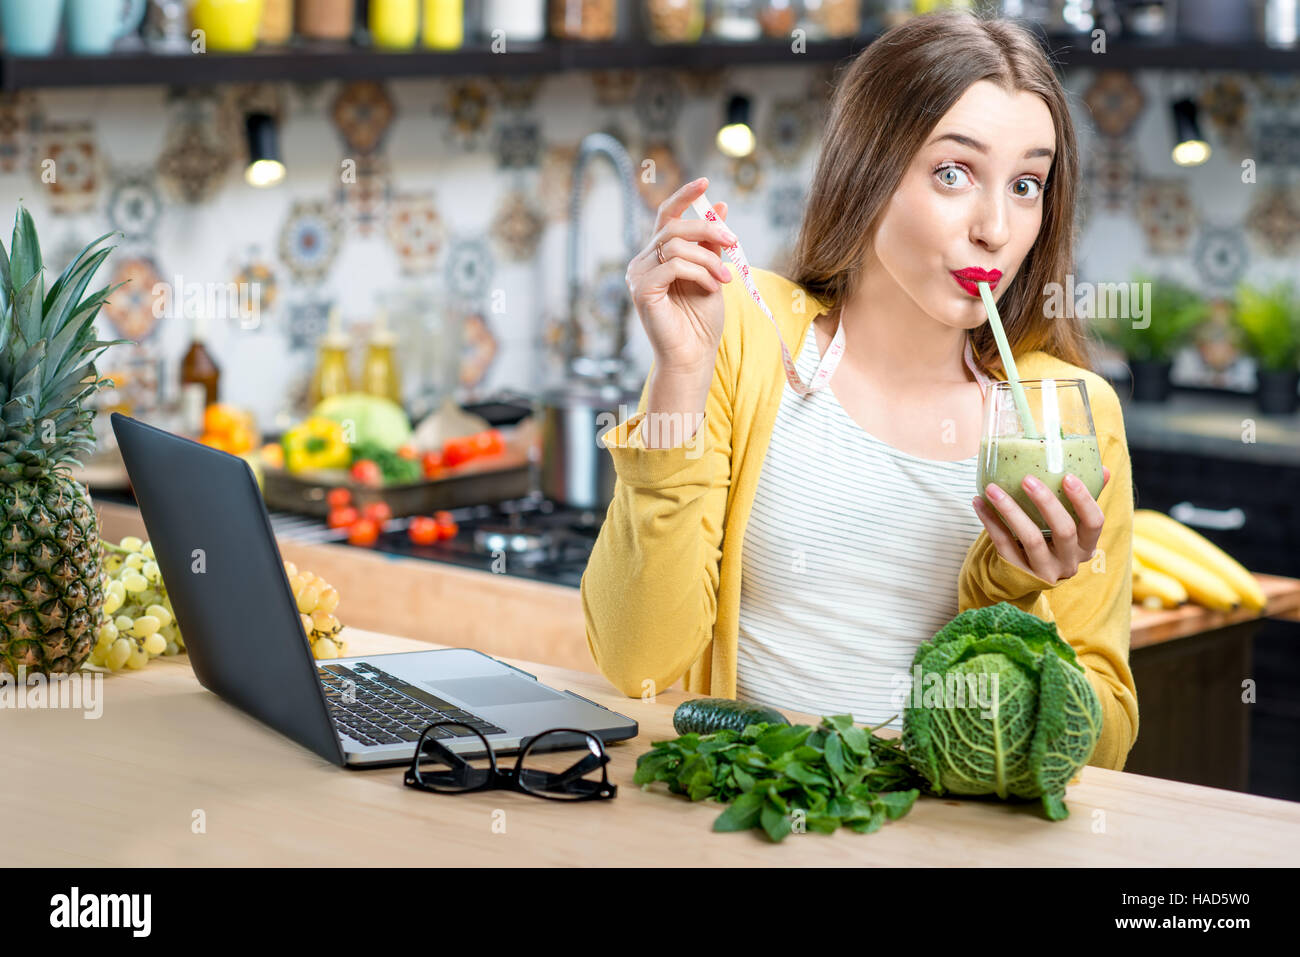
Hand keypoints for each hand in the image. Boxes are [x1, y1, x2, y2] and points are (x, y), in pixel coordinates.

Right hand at [625, 177, 736, 377]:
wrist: (694, 355)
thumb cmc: (701, 320)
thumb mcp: (712, 273)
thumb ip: (712, 244)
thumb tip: (720, 206)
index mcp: (658, 255)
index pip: (667, 215)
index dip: (685, 197)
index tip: (706, 182)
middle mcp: (643, 262)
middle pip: (674, 226)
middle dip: (709, 230)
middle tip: (734, 243)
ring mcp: (638, 276)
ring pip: (676, 245)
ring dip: (709, 259)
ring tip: (723, 279)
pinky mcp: (641, 290)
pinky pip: (673, 265)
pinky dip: (699, 272)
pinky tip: (712, 287)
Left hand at [971, 467, 1110, 586]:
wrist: (1026, 574)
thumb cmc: (1052, 539)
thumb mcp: (1072, 524)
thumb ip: (1084, 499)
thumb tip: (1105, 469)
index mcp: (1087, 545)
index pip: (1095, 523)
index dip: (1083, 500)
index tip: (1067, 476)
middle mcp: (1069, 562)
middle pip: (1063, 531)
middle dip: (1046, 502)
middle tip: (1027, 479)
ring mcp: (1044, 571)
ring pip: (1031, 539)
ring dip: (1010, 510)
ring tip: (992, 488)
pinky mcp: (1019, 574)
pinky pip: (1003, 545)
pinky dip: (990, 522)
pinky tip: (978, 503)